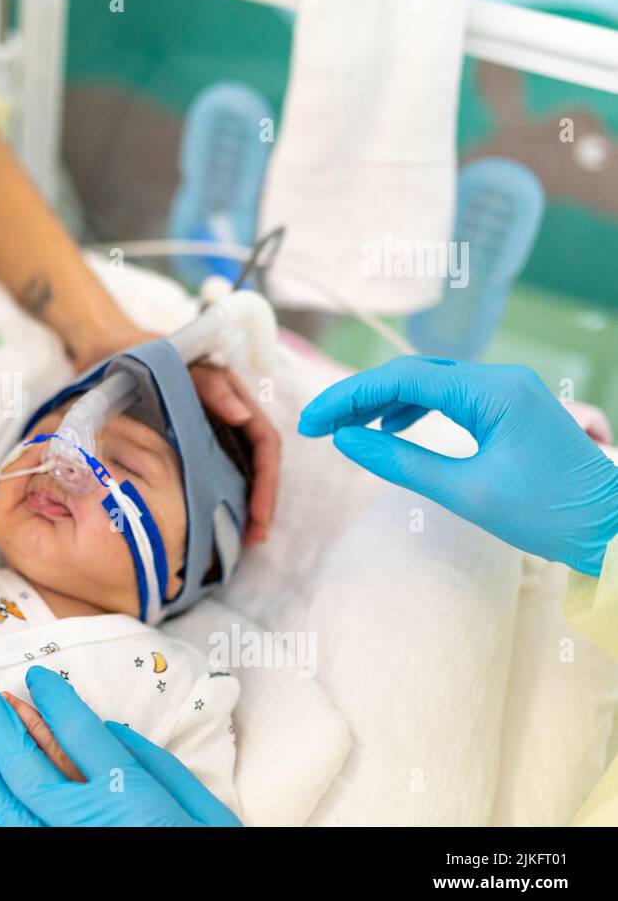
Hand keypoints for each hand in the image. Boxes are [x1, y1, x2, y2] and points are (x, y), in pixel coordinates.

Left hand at [0, 666, 240, 826]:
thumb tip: (108, 730)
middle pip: (29, 766)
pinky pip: (12, 847)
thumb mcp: (202, 806)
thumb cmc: (208, 849)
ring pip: (11, 807)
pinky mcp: (57, 869)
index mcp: (132, 793)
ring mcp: (68, 848)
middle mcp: (92, 820)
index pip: (79, 731)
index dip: (53, 699)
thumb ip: (155, 764)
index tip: (36, 677)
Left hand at [70, 327, 281, 545]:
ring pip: (240, 469)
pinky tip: (210, 523)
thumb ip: (206, 383)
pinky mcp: (190, 439)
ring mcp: (210, 426)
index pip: (263, 440)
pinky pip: (213, 470)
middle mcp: (227, 410)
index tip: (257, 513)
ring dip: (243, 503)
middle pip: (258, 462)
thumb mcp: (168, 362)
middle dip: (260, 500)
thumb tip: (243, 416)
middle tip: (253, 537)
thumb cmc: (133, 352)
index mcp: (229, 392)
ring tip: (240, 539)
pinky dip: (216, 496)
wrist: (102, 349)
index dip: (265, 479)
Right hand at [298, 356, 617, 575]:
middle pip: (413, 372)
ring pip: (431, 380)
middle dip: (361, 396)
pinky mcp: (514, 407)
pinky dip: (415, 406)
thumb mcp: (466, 493)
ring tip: (349, 428)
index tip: (312, 423)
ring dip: (385, 400)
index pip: (401, 379)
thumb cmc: (549, 516)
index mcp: (492, 392)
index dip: (348, 397)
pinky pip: (453, 394)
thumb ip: (400, 462)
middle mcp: (501, 379)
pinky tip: (393, 427)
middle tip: (319, 425)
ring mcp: (510, 390)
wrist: (613, 527)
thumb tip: (346, 442)